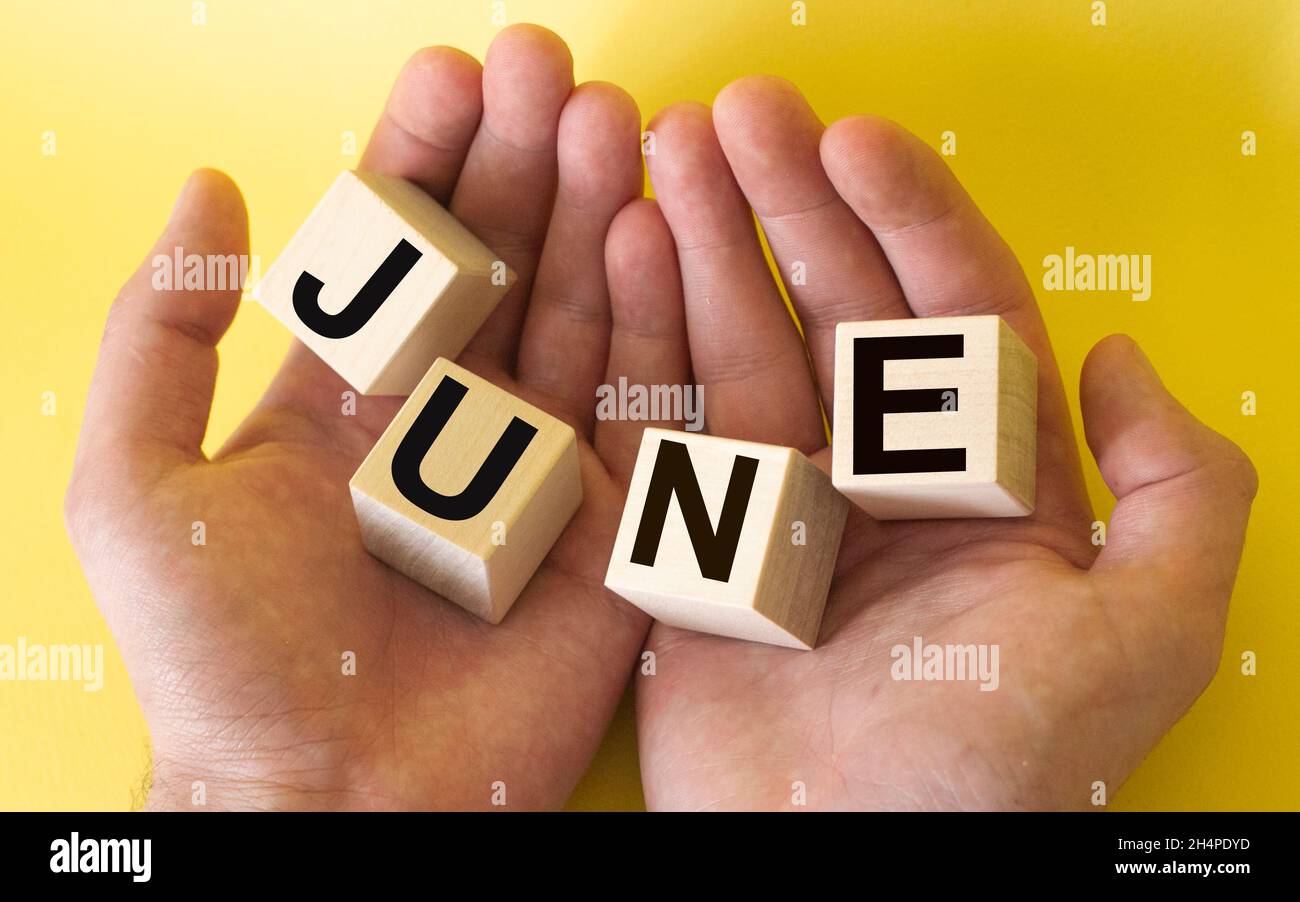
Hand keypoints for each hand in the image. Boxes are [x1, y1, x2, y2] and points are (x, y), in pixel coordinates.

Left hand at [65, 25, 675, 809]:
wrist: (330, 799)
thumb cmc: (227, 655)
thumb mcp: (140, 484)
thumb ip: (163, 331)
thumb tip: (210, 187)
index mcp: (348, 395)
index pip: (398, 247)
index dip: (423, 150)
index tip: (453, 67)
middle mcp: (452, 417)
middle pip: (502, 262)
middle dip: (524, 157)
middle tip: (550, 65)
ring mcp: (538, 464)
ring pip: (579, 313)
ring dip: (595, 210)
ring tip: (611, 119)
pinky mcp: (610, 522)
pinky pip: (640, 407)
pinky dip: (650, 319)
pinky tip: (645, 235)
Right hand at [625, 77, 1256, 809]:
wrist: (851, 867)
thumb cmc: (1003, 764)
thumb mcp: (1147, 629)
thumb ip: (1184, 487)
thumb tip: (1120, 355)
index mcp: (988, 480)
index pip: (952, 311)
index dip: (909, 216)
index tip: (854, 140)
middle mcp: (883, 475)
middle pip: (835, 305)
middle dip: (790, 200)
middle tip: (738, 111)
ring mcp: (781, 500)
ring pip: (745, 339)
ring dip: (710, 238)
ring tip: (669, 143)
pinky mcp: (694, 537)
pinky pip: (669, 417)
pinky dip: (648, 332)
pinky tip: (633, 246)